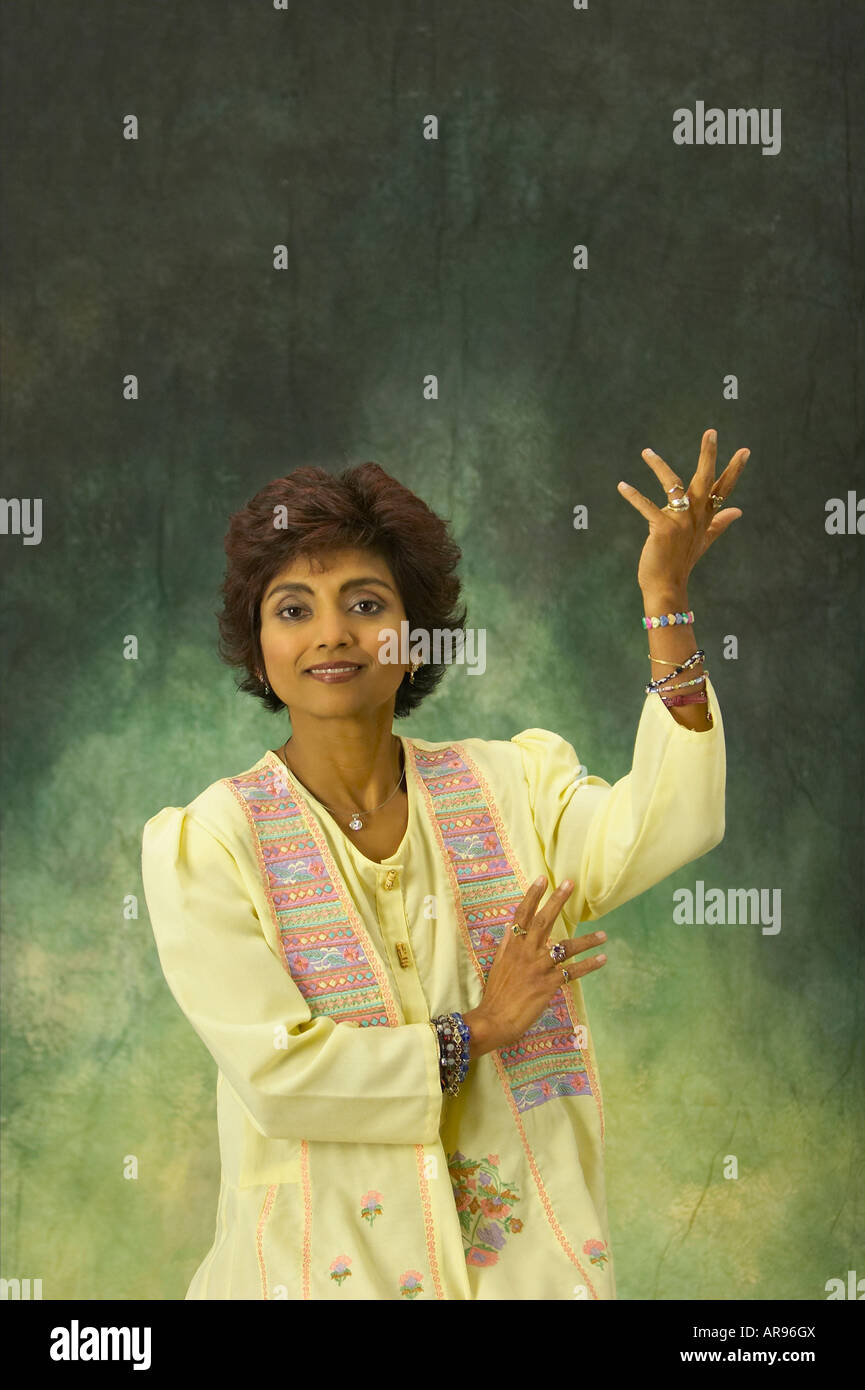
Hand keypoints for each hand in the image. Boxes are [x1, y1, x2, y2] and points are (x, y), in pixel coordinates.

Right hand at [466, 876, 608, 1055]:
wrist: (494, 1019)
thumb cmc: (496, 994)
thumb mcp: (498, 964)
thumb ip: (508, 945)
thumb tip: (512, 927)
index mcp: (512, 946)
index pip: (522, 915)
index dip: (532, 896)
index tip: (542, 879)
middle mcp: (525, 952)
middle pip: (543, 921)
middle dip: (557, 901)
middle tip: (570, 884)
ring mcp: (538, 967)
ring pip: (565, 947)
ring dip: (586, 940)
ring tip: (603, 935)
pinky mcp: (548, 984)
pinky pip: (572, 972)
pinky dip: (589, 965)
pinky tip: (602, 959)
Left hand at [616, 428, 747, 597]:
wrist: (667, 586)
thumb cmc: (682, 562)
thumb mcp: (705, 540)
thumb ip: (720, 523)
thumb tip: (738, 511)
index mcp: (706, 516)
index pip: (724, 489)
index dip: (734, 470)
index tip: (745, 450)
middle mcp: (696, 516)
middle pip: (705, 480)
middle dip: (708, 455)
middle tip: (711, 432)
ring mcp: (680, 521)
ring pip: (673, 485)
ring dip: (659, 466)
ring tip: (646, 452)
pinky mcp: (662, 528)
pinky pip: (646, 507)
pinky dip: (633, 495)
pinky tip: (622, 486)